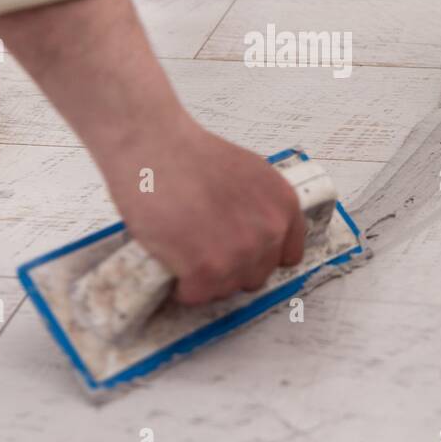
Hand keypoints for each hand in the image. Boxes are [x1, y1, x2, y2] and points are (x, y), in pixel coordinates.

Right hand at [105, 122, 305, 304]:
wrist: (154, 146)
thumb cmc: (190, 154)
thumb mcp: (248, 173)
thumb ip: (259, 208)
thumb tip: (253, 236)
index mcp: (284, 206)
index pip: (286, 256)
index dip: (260, 256)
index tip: (242, 254)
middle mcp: (269, 231)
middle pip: (255, 276)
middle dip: (231, 267)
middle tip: (204, 248)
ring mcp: (240, 253)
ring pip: (226, 289)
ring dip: (205, 278)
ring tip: (185, 251)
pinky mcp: (206, 269)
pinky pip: (197, 295)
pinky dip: (182, 287)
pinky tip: (173, 263)